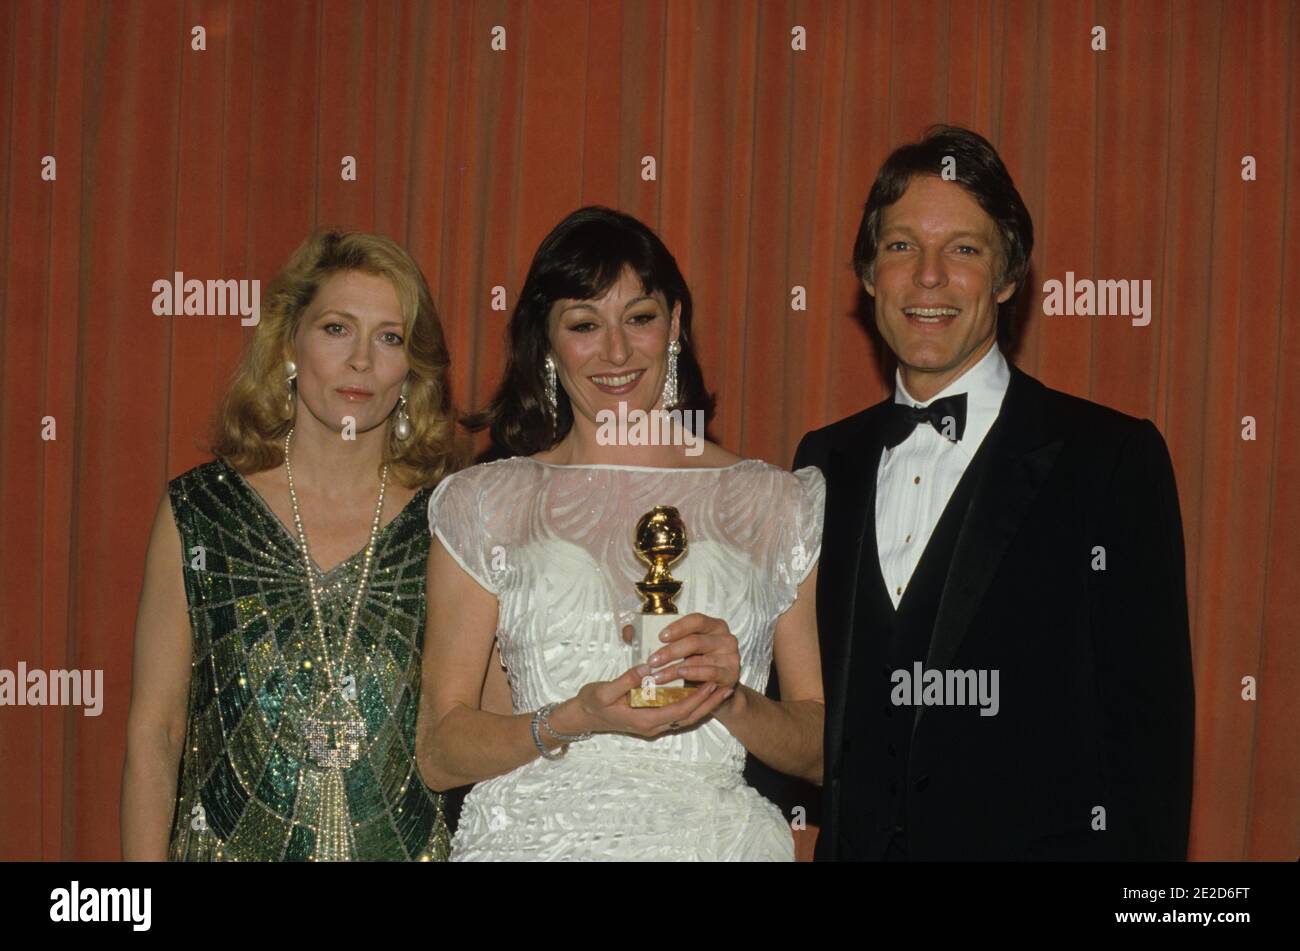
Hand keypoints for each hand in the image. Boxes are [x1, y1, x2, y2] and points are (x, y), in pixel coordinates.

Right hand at [570, 663, 727, 737]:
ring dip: (704, 704)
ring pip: (685, 717)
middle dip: (708, 703)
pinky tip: (701, 691)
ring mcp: (653, 725)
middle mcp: (653, 726)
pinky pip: (678, 713)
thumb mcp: (605, 691)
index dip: (696, 698)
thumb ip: (626, 681)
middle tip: (726, 686)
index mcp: (644, 720)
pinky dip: (692, 703)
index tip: (710, 683)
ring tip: (721, 688)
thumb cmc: (592, 702)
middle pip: (688, 717)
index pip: (677, 710)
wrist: (582, 716)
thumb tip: (646, 668)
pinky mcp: (652, 719)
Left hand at [622, 612, 740, 697]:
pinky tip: (679, 678)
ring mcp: (731, 657)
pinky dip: (693, 675)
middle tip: (651, 661)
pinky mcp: (731, 675)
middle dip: (671, 651)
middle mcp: (725, 638)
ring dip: (675, 669)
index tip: (659, 637)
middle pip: (696, 641)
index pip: (696, 620)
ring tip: (657, 676)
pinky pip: (710, 674)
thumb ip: (653, 638)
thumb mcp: (677, 648)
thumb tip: (628, 631)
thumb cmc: (693, 663)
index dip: (678, 627)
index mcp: (713, 625)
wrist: (715, 690)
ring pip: (699, 660)